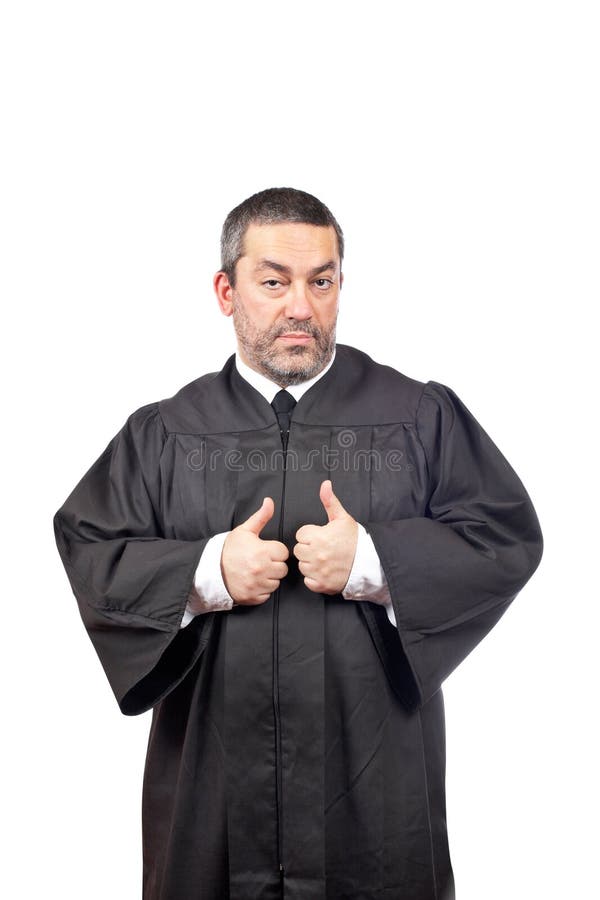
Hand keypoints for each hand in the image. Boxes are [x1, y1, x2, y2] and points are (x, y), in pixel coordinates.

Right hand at [221, 498, 288, 604]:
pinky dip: (262, 589)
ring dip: (269, 578)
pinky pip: (267, 594)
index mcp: (262, 551)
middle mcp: (261, 569)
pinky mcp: (253, 597)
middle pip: (283, 569)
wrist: (211, 570)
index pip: (284, 553)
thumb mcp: (244, 530)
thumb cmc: (229, 550)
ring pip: (276, 582)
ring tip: (256, 571)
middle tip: (261, 561)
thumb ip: (261, 517)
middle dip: (274, 564)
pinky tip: (253, 581)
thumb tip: (269, 502)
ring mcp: (257, 585)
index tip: (265, 551)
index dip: (275, 551)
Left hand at [293, 480, 357, 594]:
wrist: (370, 563)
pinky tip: (325, 571)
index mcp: (319, 537)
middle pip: (299, 550)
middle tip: (323, 548)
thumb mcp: (342, 518)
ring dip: (310, 563)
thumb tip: (325, 485)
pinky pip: (308, 581)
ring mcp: (318, 571)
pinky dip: (314, 578)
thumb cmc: (355, 540)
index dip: (311, 535)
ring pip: (302, 566)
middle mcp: (316, 555)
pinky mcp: (321, 585)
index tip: (321, 537)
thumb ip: (330, 501)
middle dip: (308, 548)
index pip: (300, 535)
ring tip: (325, 560)